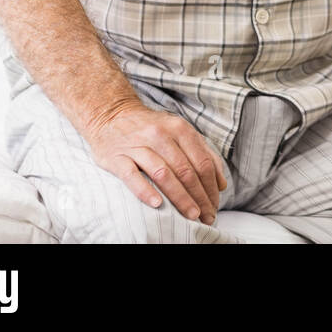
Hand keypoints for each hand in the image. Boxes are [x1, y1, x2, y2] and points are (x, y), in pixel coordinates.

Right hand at [82, 100, 226, 225]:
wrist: (111, 114)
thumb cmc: (151, 128)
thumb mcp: (180, 132)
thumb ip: (203, 154)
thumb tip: (221, 184)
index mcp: (180, 128)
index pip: (202, 162)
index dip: (211, 187)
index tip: (215, 206)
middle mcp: (160, 135)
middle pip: (186, 171)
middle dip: (199, 197)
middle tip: (207, 217)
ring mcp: (138, 146)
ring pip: (163, 174)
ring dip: (180, 197)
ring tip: (191, 215)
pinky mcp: (116, 157)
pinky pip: (132, 176)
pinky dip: (145, 191)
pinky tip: (157, 204)